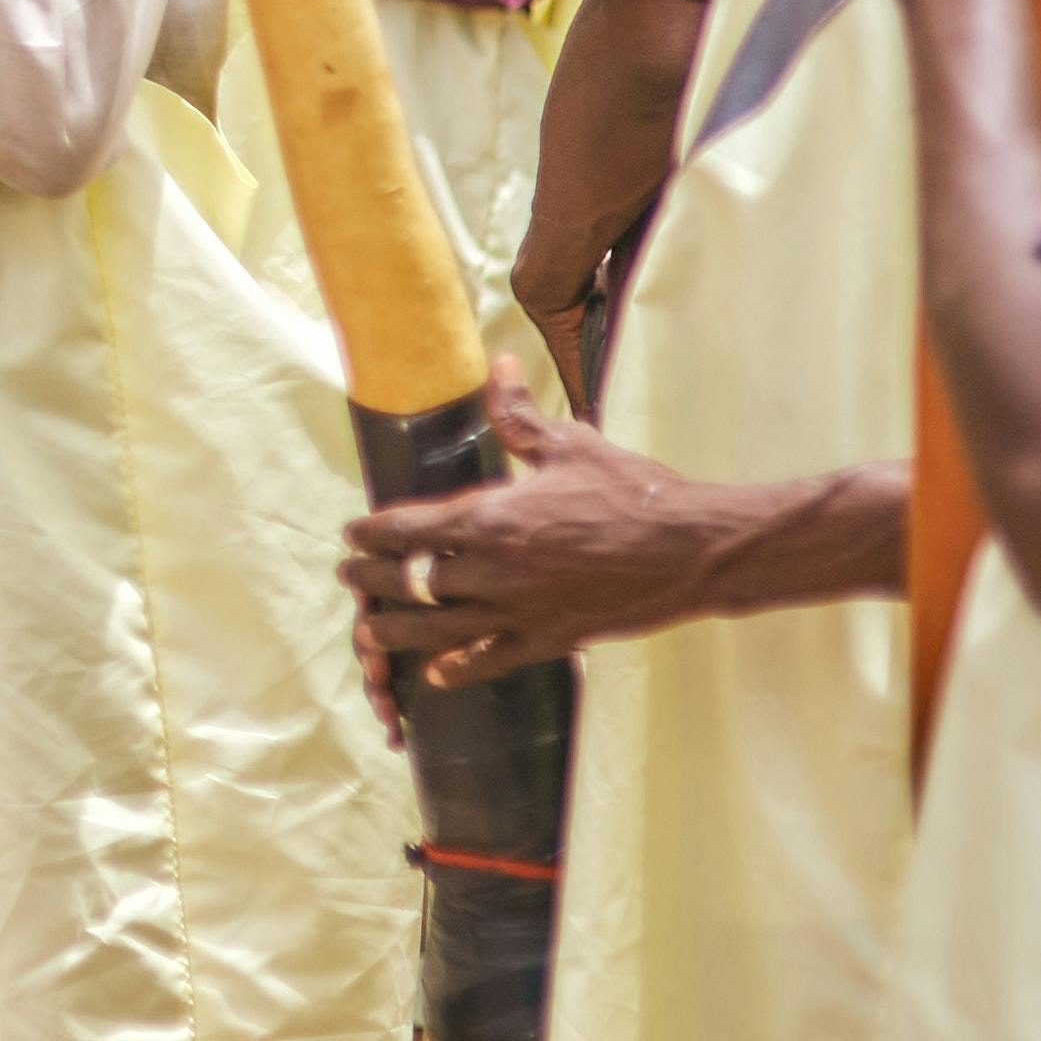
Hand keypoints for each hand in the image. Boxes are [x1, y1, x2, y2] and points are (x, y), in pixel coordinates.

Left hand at [341, 362, 770, 690]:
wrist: (690, 549)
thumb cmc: (631, 491)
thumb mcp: (570, 445)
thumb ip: (520, 415)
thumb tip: (499, 365)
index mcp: (491, 517)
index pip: (408, 528)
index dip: (373, 531)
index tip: (353, 531)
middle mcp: (494, 570)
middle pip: (411, 581)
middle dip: (373, 579)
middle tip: (350, 576)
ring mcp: (520, 611)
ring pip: (438, 630)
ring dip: (397, 631)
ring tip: (369, 631)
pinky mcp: (550, 640)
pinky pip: (491, 661)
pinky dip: (460, 669)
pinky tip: (438, 675)